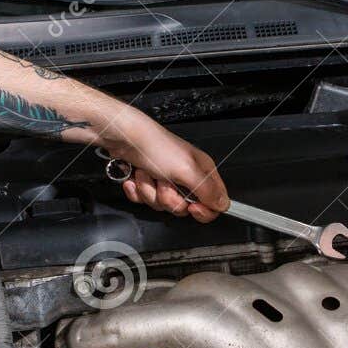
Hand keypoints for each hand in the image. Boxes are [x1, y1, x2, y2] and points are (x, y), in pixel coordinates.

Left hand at [104, 115, 228, 222]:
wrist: (123, 138)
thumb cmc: (155, 146)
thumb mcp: (187, 170)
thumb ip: (208, 191)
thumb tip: (223, 205)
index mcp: (202, 171)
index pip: (214, 203)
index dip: (204, 210)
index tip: (192, 206)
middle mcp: (186, 177)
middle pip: (184, 208)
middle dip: (169, 198)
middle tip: (165, 181)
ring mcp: (166, 181)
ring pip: (162, 205)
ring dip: (150, 191)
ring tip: (148, 173)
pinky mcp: (148, 183)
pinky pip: (144, 200)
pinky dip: (137, 190)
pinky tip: (136, 177)